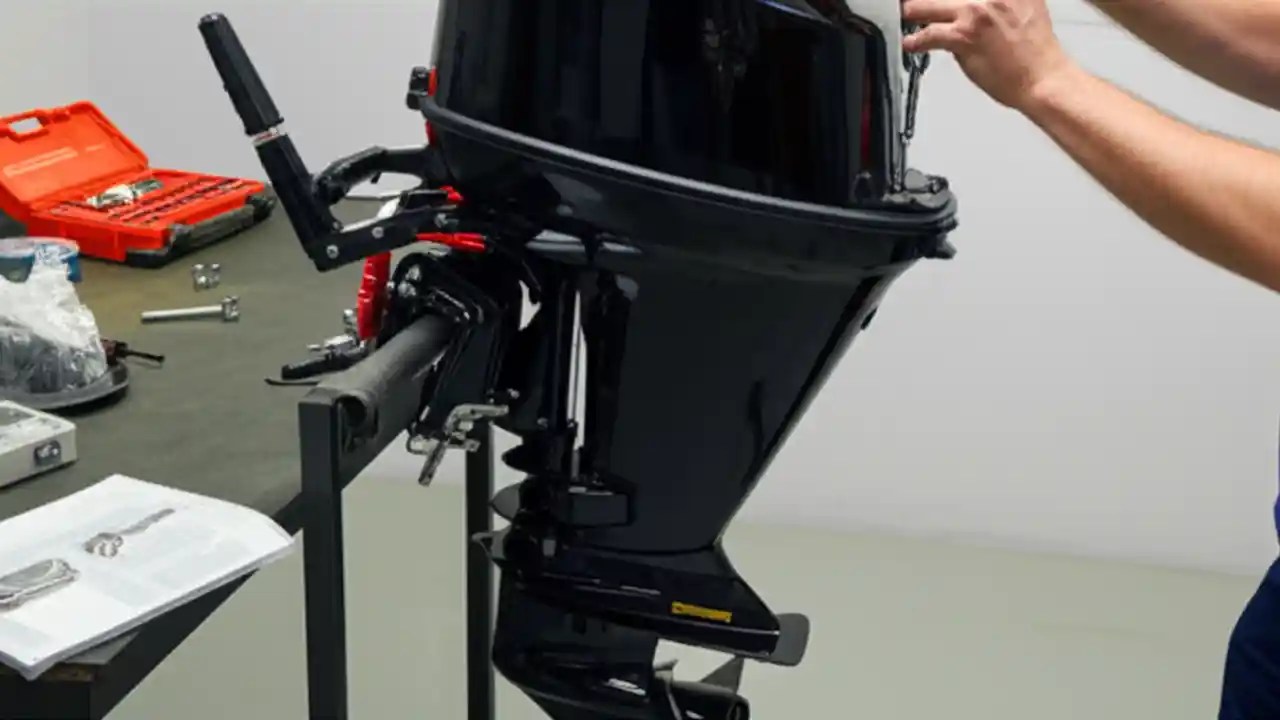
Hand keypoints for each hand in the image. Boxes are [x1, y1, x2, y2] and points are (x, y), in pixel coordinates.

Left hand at [902, 0, 1077, 110]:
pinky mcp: (964, 36)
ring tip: (905, 14)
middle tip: (910, 3)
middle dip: (924, 0)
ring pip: (927, 5)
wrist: (1042, 77)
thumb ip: (998, 0)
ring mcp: (976, 12)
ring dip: (911, 11)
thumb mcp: (1024, 5)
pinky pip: (929, 34)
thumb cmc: (1035, 49)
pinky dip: (915, 41)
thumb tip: (972, 3)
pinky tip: (911, 43)